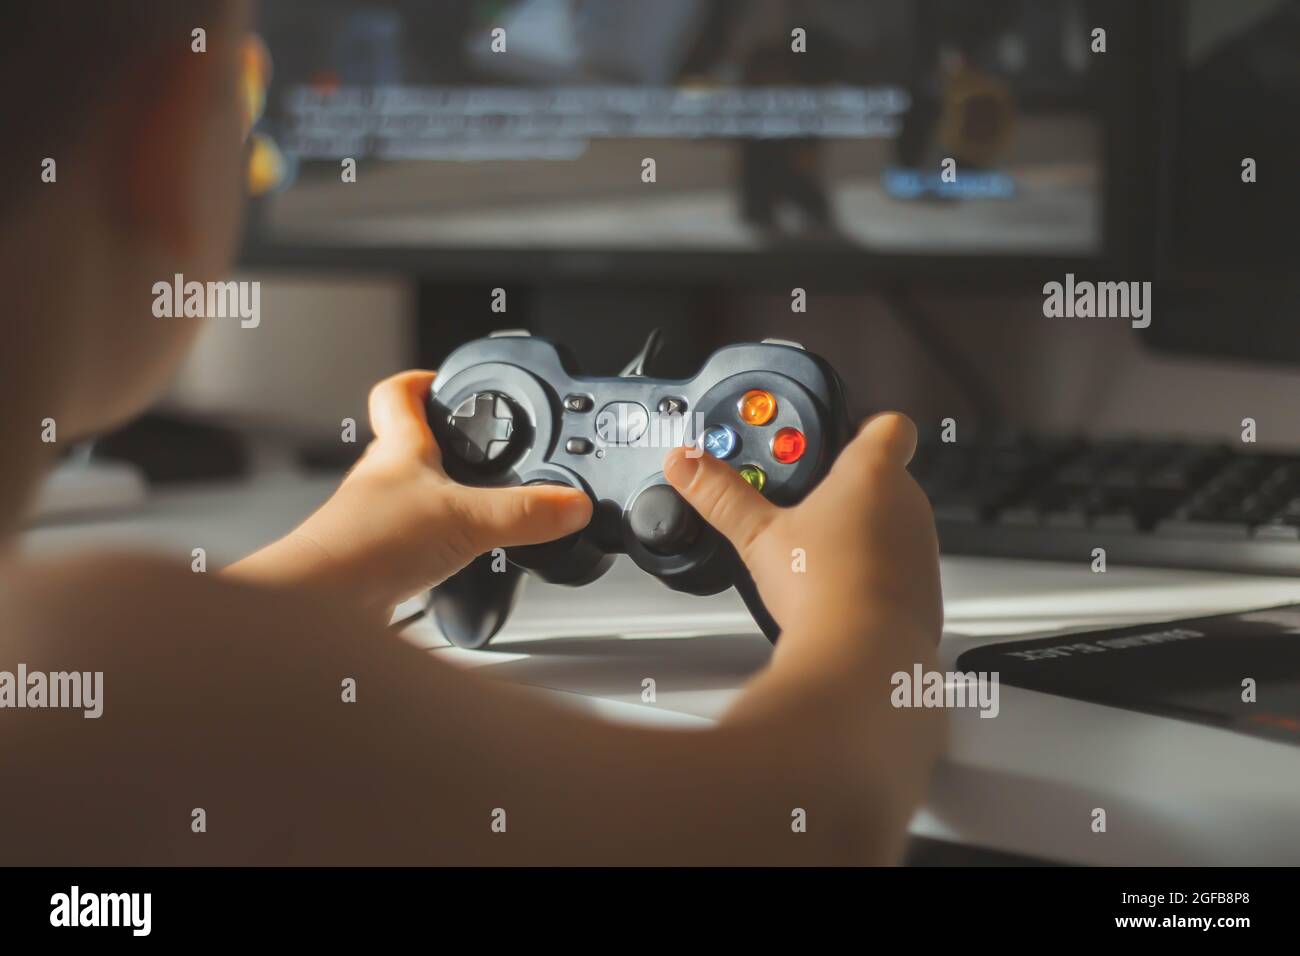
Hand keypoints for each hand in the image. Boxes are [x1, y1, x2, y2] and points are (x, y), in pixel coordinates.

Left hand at [228, 371, 591, 616]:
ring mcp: (375, 520)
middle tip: (477, 448)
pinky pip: (411, 542)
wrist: (320, 603)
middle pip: (408, 445)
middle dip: (442, 445)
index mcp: (400, 450)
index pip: (401, 394)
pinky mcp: (375, 561)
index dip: (424, 381)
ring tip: (479, 512)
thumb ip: (525, 512)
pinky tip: (456, 564)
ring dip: (441, 500)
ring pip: (412, 496)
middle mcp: (381, 480)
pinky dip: (435, 546)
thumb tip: (571, 503)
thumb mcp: (467, 520)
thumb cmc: (366, 545)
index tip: (448, 380)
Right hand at [663, 412, 940, 660]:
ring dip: (861, 532)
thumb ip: (721, 493)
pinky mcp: (925, 589)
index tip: (833, 440)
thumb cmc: (823, 588)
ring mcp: (922, 548)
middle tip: (799, 507)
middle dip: (843, 489)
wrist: (864, 657)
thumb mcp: (756, 535)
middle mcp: (909, 504)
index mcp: (872, 474)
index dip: (863, 426)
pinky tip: (837, 592)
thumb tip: (688, 463)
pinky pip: (900, 568)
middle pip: (882, 477)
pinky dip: (874, 573)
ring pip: (893, 523)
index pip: (888, 425)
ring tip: (813, 555)